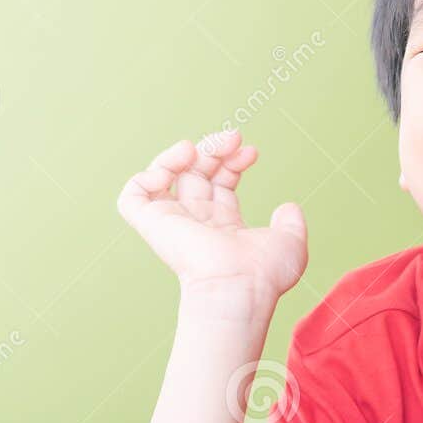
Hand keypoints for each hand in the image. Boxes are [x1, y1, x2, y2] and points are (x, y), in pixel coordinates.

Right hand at [117, 130, 307, 309]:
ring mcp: (173, 222)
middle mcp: (197, 222)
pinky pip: (132, 196)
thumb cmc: (264, 273)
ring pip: (164, 177)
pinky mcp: (151, 223)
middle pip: (196, 173)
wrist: (237, 286)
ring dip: (177, 154)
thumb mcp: (290, 243)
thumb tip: (289, 207)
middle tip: (232, 136)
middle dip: (213, 149)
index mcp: (224, 225)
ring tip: (196, 147)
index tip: (251, 151)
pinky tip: (168, 172)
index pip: (220, 182)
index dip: (233, 161)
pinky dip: (144, 176)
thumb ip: (291, 223)